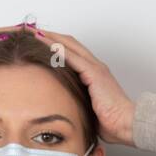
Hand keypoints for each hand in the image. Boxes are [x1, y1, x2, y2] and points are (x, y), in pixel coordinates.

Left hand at [23, 26, 135, 144]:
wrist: (126, 124)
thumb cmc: (110, 121)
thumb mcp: (86, 107)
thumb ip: (75, 100)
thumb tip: (59, 107)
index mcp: (93, 73)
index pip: (71, 51)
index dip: (54, 43)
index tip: (36, 41)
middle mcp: (94, 65)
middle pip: (68, 42)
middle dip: (48, 35)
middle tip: (29, 31)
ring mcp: (95, 67)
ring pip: (68, 44)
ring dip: (50, 37)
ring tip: (32, 33)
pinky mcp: (94, 73)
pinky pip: (72, 56)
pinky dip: (56, 48)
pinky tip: (43, 44)